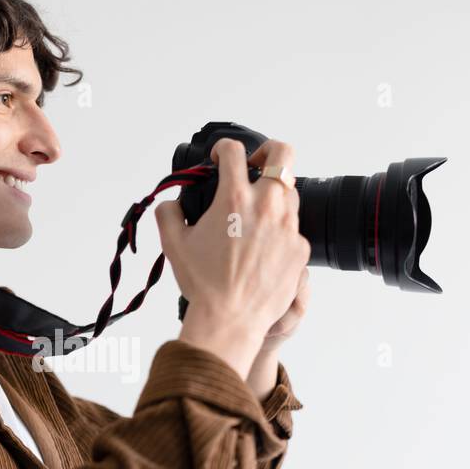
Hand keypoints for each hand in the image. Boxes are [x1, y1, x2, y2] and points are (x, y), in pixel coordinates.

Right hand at [158, 137, 311, 378]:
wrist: (231, 320)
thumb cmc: (203, 284)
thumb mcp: (173, 245)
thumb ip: (168, 213)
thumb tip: (172, 203)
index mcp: (234, 199)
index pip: (234, 150)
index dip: (223, 148)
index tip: (220, 158)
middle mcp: (267, 206)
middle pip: (282, 153)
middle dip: (269, 151)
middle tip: (256, 164)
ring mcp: (289, 227)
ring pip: (290, 192)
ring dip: (273, 194)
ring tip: (256, 214)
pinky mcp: (301, 249)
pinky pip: (294, 229)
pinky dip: (280, 231)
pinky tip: (263, 248)